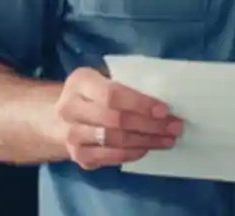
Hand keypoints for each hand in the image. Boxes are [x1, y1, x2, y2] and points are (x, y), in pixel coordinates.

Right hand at [52, 67, 183, 169]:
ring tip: (168, 139)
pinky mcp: (78, 156)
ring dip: (146, 141)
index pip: (112, 94)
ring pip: (114, 140)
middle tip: (175, 126)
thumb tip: (165, 92)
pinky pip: (110, 157)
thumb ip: (127, 82)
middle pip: (115, 120)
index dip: (140, 104)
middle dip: (150, 125)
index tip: (164, 110)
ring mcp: (72, 135)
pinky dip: (132, 153)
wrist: (59, 118)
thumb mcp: (104, 77)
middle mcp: (70, 109)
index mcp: (81, 82)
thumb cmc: (93, 92)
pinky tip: (148, 148)